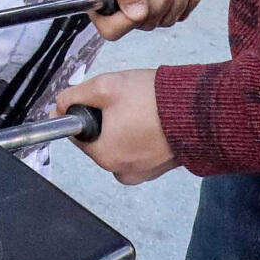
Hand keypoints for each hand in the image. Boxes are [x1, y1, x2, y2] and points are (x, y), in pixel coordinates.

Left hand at [50, 68, 180, 184]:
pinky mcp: (162, 168)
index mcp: (105, 156)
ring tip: (142, 108)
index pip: (78, 135)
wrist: (201, 109)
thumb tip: (58, 105)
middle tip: (124, 100)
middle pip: (100, 140)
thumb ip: (74, 95)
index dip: (81, 112)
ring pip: (120, 143)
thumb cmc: (152, 99)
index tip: (95, 98)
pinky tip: (153, 119)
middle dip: (106, 118)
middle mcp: (123, 171)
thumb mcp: (104, 87)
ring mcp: (145, 172)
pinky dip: (142, 134)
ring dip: (124, 126)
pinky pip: (140, 149)